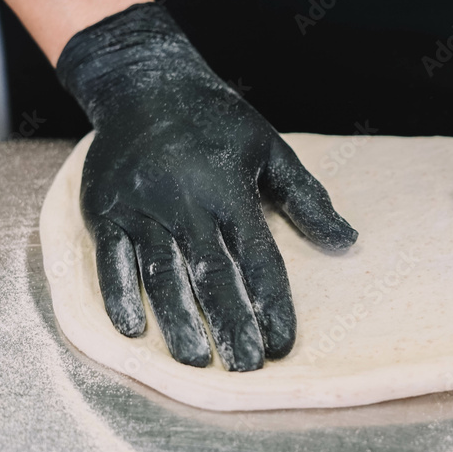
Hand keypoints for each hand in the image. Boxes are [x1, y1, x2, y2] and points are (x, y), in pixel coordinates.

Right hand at [56, 3, 356, 370]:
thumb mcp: (270, 149)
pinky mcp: (104, 210)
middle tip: (245, 367)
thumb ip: (307, 199)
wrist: (144, 84)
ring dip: (178, 320)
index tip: (283, 343)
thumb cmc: (216, 121)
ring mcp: (140, 207)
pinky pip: (110, 260)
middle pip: (210, 274)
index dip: (271, 303)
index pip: (257, 258)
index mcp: (228, 189)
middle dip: (230, 324)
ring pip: (160, 274)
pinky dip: (119, 295)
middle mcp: (184, 202)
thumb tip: (349, 241)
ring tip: (196, 361)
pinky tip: (134, 330)